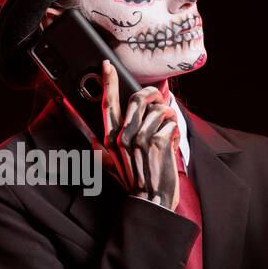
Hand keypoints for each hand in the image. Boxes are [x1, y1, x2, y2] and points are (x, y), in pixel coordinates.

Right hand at [102, 59, 180, 209]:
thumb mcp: (111, 167)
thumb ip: (101, 151)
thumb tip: (91, 141)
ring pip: (159, 110)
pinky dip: (176, 132)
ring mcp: (141, 138)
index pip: (108, 104)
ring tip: (168, 132)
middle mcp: (123, 136)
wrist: (151, 201)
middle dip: (153, 95)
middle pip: (138, 98)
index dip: (107, 83)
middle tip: (159, 102)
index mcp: (111, 139)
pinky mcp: (158, 141)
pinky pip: (171, 123)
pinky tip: (172, 145)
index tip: (107, 66)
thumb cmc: (134, 184)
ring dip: (169, 118)